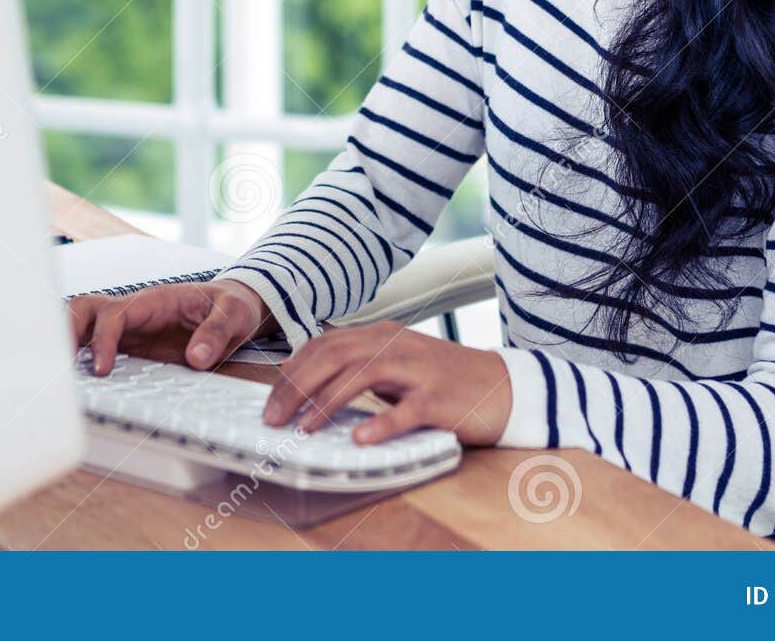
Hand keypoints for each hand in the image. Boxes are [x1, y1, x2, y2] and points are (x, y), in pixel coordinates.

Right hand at [68, 280, 275, 373]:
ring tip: (58, 378)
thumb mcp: (235, 315)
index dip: (103, 339)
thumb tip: (197, 358)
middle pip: (85, 309)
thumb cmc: (232, 306)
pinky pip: (96, 346)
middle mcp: (135, 312)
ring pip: (84, 324)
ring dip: (67, 343)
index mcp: (154, 300)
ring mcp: (129, 328)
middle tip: (59, 368)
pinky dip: (81, 359)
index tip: (103, 369)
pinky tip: (76, 384)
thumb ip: (217, 333)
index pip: (114, 313)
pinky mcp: (130, 345)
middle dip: (66, 332)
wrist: (234, 308)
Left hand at [261, 321, 511, 446]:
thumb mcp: (397, 364)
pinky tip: (360, 438)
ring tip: (304, 428)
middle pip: (335, 356)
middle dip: (297, 387)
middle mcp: (397, 346)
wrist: (503, 386)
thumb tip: (308, 384)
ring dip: (327, 402)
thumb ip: (360, 367)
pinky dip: (380, 423)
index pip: (325, 345)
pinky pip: (406, 410)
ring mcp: (420, 370)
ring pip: (363, 376)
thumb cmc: (444, 379)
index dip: (292, 371)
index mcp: (382, 336)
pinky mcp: (440, 399)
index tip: (270, 400)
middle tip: (274, 418)